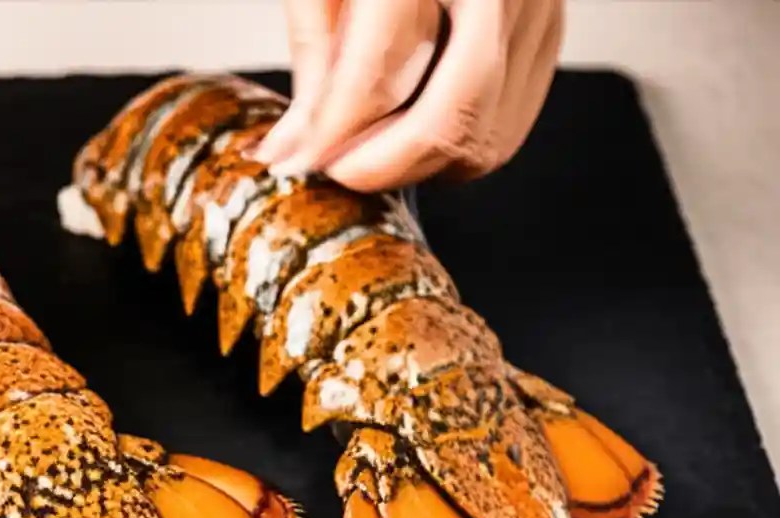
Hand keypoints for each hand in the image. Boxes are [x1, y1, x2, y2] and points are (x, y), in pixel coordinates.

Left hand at [254, 0, 562, 192]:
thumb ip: (317, 57)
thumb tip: (292, 150)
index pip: (378, 74)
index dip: (333, 137)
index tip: (299, 166)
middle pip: (451, 117)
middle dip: (383, 166)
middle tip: (335, 173)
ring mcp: (536, 6)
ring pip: (486, 135)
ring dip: (418, 166)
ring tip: (366, 152)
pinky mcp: (551, 28)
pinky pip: (510, 122)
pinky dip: (458, 147)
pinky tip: (411, 133)